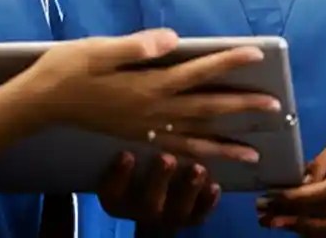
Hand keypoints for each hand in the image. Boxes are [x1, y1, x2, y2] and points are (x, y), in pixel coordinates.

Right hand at [16, 29, 280, 162]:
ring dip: (227, 142)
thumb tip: (173, 40)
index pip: (197, 71)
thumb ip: (136, 45)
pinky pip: (176, 147)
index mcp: (147, 84)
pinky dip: (198, 154)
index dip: (227, 63)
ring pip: (195, 136)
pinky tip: (211, 159)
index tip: (256, 55)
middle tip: (274, 106)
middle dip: (241, 107)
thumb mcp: (98, 48)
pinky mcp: (137, 134)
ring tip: (255, 150)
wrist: (40, 102)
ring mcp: (145, 126)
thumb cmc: (67, 68)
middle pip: (206, 108)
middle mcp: (151, 109)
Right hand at [97, 151, 219, 229]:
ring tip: (197, 168)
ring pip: (176, 210)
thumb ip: (130, 141)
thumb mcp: (128, 152)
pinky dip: (207, 201)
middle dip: (158, 180)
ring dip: (188, 189)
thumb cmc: (135, 162)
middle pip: (147, 202)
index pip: (112, 191)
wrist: (152, 192)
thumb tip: (139, 106)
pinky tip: (214, 185)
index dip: (119, 175)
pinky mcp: (189, 218)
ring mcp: (166, 217)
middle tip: (166, 158)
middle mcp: (140, 211)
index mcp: (116, 198)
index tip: (126, 153)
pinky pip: (199, 215)